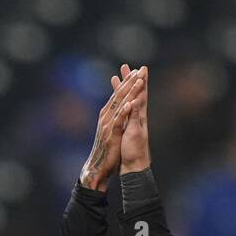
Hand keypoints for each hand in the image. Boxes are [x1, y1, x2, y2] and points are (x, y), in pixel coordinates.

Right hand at [79, 64, 145, 189]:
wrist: (98, 167)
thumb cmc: (106, 150)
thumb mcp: (111, 131)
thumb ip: (115, 118)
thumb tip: (119, 107)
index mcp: (110, 115)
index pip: (120, 95)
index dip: (127, 83)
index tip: (136, 71)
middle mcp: (108, 117)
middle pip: (120, 96)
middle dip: (129, 82)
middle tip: (138, 69)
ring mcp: (109, 124)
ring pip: (121, 105)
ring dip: (129, 92)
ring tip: (138, 81)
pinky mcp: (111, 134)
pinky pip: (119, 120)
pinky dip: (125, 111)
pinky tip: (131, 103)